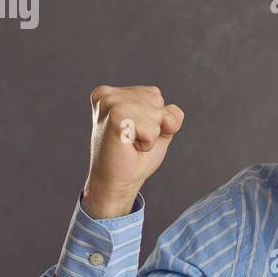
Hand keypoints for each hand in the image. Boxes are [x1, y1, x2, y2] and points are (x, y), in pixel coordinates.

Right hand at [82, 85, 184, 216]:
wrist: (117, 182)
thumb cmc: (134, 157)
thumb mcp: (158, 129)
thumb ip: (170, 115)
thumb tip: (170, 118)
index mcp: (112, 93)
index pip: (155, 94)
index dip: (154, 118)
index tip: (133, 132)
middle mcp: (108, 95)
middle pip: (157, 100)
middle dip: (154, 124)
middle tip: (132, 140)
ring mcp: (110, 104)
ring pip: (157, 113)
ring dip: (150, 135)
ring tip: (130, 143)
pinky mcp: (116, 117)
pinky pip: (153, 127)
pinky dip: (148, 142)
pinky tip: (129, 146)